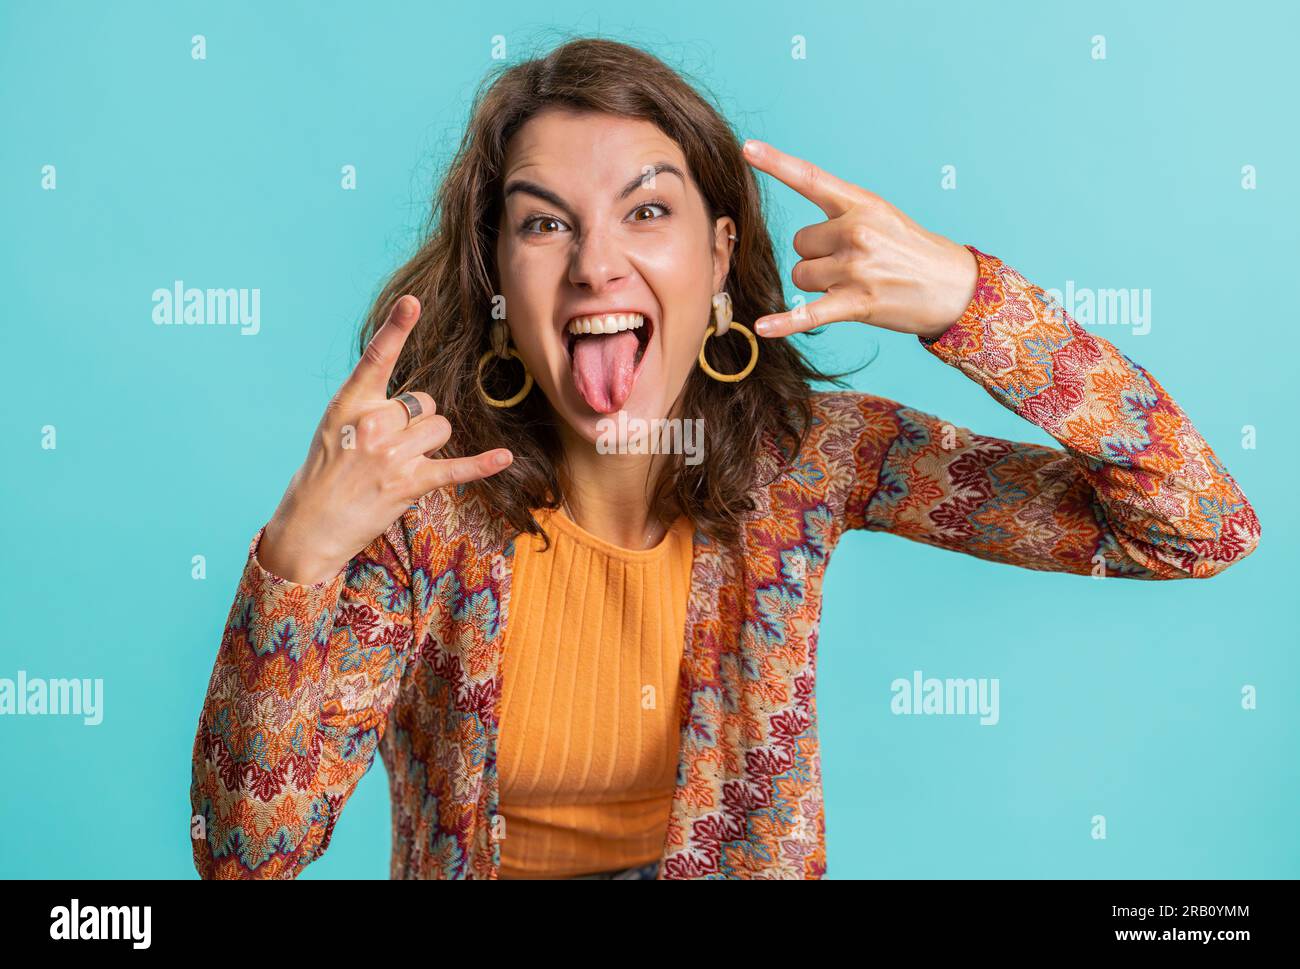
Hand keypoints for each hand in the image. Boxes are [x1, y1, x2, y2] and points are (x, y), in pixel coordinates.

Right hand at [257, 295, 513, 585]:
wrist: (308, 527)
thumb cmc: (323, 475)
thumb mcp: (335, 429)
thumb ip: (369, 408)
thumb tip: (413, 405)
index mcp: (349, 404)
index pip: (376, 358)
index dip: (396, 329)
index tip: (412, 303)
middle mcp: (372, 423)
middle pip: (425, 403)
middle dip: (419, 421)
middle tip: (390, 449)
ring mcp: (391, 454)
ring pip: (441, 430)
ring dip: (431, 446)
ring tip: (401, 466)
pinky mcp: (409, 483)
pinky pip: (456, 467)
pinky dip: (482, 464)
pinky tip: (504, 457)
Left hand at [742, 139, 978, 340]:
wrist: (954, 287)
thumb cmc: (914, 251)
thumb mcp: (883, 217)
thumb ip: (844, 214)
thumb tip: (804, 236)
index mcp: (862, 204)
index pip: (812, 178)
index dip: (776, 163)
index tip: (748, 149)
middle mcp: (856, 231)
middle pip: (800, 243)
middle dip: (818, 254)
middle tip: (854, 262)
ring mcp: (855, 268)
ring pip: (801, 274)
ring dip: (818, 284)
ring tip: (853, 283)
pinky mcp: (855, 303)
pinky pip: (807, 313)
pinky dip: (785, 323)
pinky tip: (763, 327)